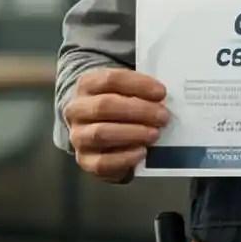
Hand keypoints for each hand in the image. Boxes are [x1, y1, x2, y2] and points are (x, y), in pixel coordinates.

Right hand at [64, 68, 168, 182]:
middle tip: (162, 116)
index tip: (161, 93)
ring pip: (101, 133)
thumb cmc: (119, 106)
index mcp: (87, 85)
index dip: (138, 85)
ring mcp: (78, 136)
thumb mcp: (127, 91)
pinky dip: (125, 157)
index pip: (111, 79)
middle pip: (105, 105)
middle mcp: (77, 109)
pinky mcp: (85, 160)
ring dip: (133, 133)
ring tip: (154, 133)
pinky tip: (142, 152)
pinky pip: (102, 162)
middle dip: (139, 111)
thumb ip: (142, 92)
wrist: (97, 132)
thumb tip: (164, 100)